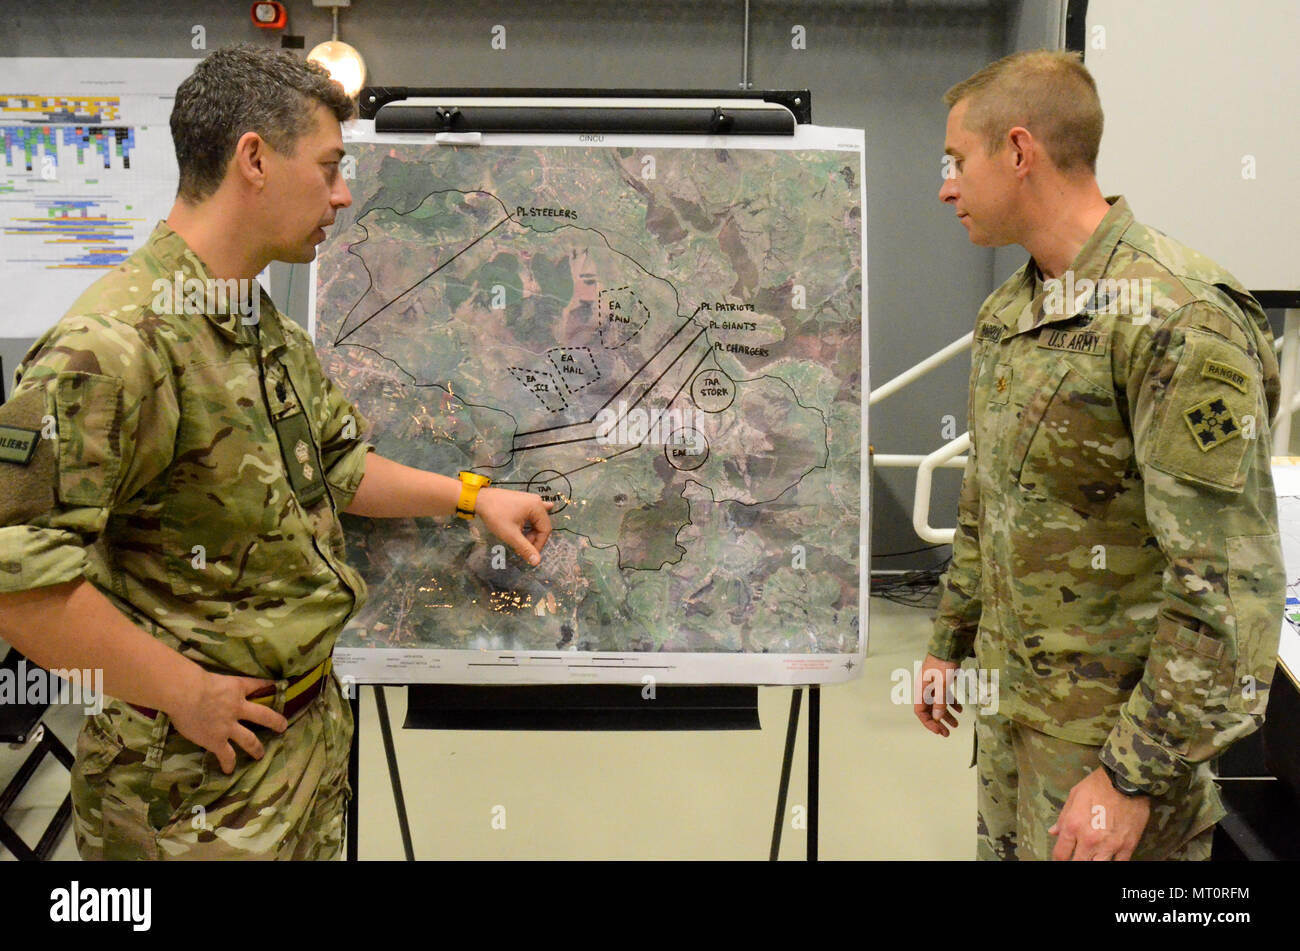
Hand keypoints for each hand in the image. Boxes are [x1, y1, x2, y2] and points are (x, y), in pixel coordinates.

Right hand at [168, 671, 288, 773]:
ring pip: (249, 740)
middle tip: (282, 727)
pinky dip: (228, 763)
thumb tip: (208, 689)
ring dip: (256, 749)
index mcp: (237, 688)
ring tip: (260, 755)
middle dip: (275, 722)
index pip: (257, 685)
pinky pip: (226, 755)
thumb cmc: (193, 681)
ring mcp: (229, 726)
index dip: (268, 686)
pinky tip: (229, 770)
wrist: (184, 693)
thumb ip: (216, 685)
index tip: (277, 687)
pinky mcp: (216, 741)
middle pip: (264, 715)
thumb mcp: (213, 677)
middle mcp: (238, 708)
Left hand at [475, 486, 552, 565]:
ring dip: (530, 532)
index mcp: (537, 507)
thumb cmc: (495, 515)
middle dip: (533, 538)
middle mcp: (537, 501)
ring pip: (536, 521)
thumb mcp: (511, 534)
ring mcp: (530, 500)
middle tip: (521, 547)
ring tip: (519, 539)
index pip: (545, 530)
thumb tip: (537, 562)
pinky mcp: (523, 501)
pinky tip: (536, 521)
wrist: (480, 499)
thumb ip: (525, 548)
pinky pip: (532, 514)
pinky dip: (531, 522)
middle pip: (541, 525)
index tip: (529, 554)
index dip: (539, 544)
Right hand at [913, 653, 961, 735]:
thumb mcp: (942, 683)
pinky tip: (960, 710)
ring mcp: (933, 684)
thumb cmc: (943, 663)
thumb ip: (940, 701)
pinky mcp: (941, 681)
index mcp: (921, 689)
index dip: (929, 723)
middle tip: (947, 733)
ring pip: (937, 704)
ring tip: (956, 725)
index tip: (940, 731)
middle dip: (938, 722)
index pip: (920, 712)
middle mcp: (925, 688)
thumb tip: (937, 717)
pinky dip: (951, 704)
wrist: (948, 645)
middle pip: (929, 710)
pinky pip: (944, 696)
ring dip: (946, 715)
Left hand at [1049, 767, 1150, 859]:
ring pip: (1098, 866)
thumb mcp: (1074, 796)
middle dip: (1075, 862)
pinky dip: (1113, 862)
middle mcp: (1089, 839)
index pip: (1060, 854)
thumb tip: (1053, 832)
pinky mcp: (1127, 846)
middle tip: (1077, 856)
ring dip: (1093, 862)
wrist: (1125, 781)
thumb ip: (1063, 817)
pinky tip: (1109, 857)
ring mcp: (1109, 845)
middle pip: (1078, 864)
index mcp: (1073, 826)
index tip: (1061, 858)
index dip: (1059, 859)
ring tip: (1092, 857)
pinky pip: (1119, 864)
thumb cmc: (1097, 785)